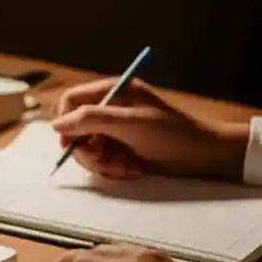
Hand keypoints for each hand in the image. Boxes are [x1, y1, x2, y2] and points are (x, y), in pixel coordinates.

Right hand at [52, 77, 249, 179]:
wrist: (205, 155)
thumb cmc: (172, 134)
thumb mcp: (129, 123)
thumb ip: (90, 120)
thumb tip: (57, 124)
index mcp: (113, 91)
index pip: (71, 100)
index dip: (66, 122)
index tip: (71, 144)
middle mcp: (112, 107)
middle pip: (76, 128)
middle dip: (87, 149)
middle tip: (104, 160)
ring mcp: (117, 129)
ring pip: (88, 147)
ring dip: (101, 162)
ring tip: (123, 168)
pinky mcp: (124, 147)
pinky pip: (103, 159)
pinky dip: (113, 168)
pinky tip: (131, 170)